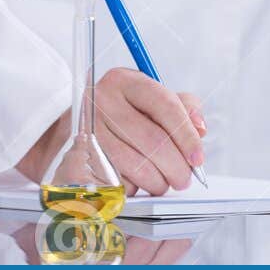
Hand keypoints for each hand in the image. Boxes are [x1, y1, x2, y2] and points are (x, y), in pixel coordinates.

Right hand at [15, 67, 206, 195]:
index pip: (164, 104)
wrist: (68, 128)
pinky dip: (134, 189)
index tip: (198, 157)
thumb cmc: (120, 114)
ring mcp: (89, 130)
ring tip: (163, 183)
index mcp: (125, 81)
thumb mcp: (147, 98)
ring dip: (158, 182)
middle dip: (176, 166)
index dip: (186, 134)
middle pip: (152, 140)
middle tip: (183, 178)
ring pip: (136, 165)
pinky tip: (138, 184)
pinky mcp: (79, 158)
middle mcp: (103, 101)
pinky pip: (117, 182)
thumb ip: (181, 106)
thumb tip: (200, 127)